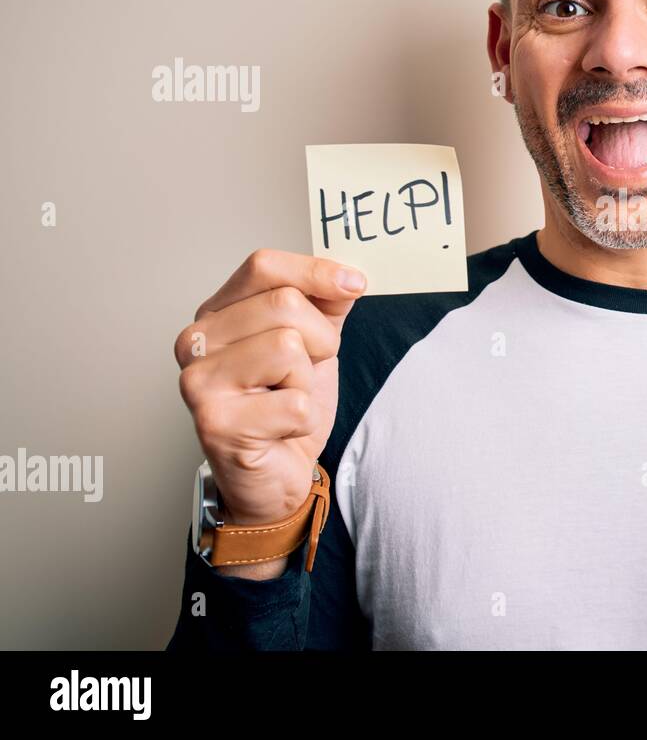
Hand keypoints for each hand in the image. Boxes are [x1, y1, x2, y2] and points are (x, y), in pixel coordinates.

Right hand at [174, 250, 366, 528]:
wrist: (272, 476)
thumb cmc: (284, 407)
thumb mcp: (312, 344)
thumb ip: (325, 304)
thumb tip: (347, 279)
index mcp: (217, 314)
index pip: (263, 266)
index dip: (315, 271)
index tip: (354, 285)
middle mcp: (195, 342)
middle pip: (285, 305)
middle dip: (319, 341)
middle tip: (303, 374)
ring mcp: (199, 382)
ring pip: (288, 348)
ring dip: (307, 382)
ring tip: (285, 400)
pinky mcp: (216, 423)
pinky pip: (296, 402)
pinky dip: (304, 419)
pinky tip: (280, 430)